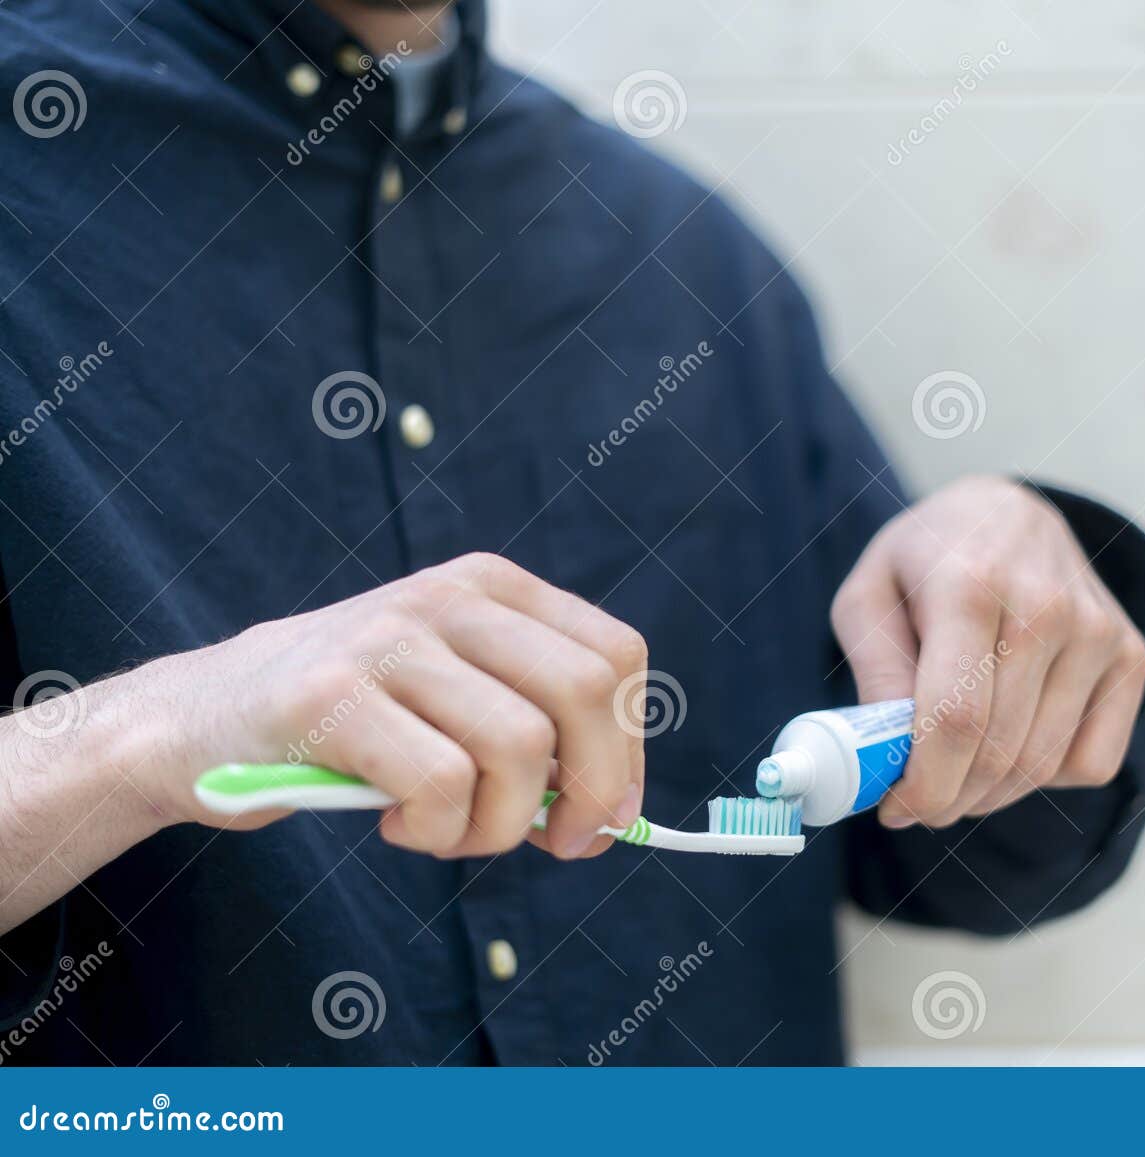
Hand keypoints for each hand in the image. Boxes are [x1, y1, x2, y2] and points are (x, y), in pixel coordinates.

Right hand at [137, 552, 645, 858]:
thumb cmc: (359, 724)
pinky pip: (441, 785)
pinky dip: (438, 831)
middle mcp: (449, 598)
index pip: (616, 655)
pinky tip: (400, 825)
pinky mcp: (331, 697)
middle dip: (593, 791)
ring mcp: (388, 640)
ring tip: (450, 830)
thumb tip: (614, 815)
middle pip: (585, 693)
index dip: (628, 747)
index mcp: (494, 588)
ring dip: (499, 825)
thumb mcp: (458, 695)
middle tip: (556, 843)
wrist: (205, 718)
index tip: (606, 811)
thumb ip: (537, 731)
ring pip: (519, 746)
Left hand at [830, 476, 1144, 827]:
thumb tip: (888, 753)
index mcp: (971, 585)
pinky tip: (1014, 740)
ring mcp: (1097, 632)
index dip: (923, 784)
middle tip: (918, 799)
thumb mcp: (869, 597)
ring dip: (990, 793)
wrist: (1006, 514)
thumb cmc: (927, 561)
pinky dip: (1047, 776)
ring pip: (1042, 766)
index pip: (955, 718)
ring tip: (956, 770)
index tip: (894, 809)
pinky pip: (1091, 762)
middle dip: (948, 798)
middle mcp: (1047, 607)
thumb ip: (874, 673)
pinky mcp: (1129, 656)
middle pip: (998, 752)